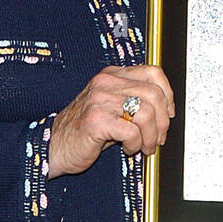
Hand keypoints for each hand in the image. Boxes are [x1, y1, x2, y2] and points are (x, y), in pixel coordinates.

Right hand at [48, 64, 175, 175]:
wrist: (53, 146)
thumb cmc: (84, 130)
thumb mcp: (110, 107)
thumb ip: (133, 100)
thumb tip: (165, 109)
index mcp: (111, 75)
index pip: (153, 73)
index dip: (168, 94)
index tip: (169, 113)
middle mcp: (106, 83)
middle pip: (154, 94)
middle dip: (163, 122)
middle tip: (157, 138)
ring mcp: (99, 100)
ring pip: (147, 113)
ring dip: (150, 136)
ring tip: (143, 146)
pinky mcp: (96, 120)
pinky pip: (132, 131)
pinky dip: (136, 144)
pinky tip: (128, 148)